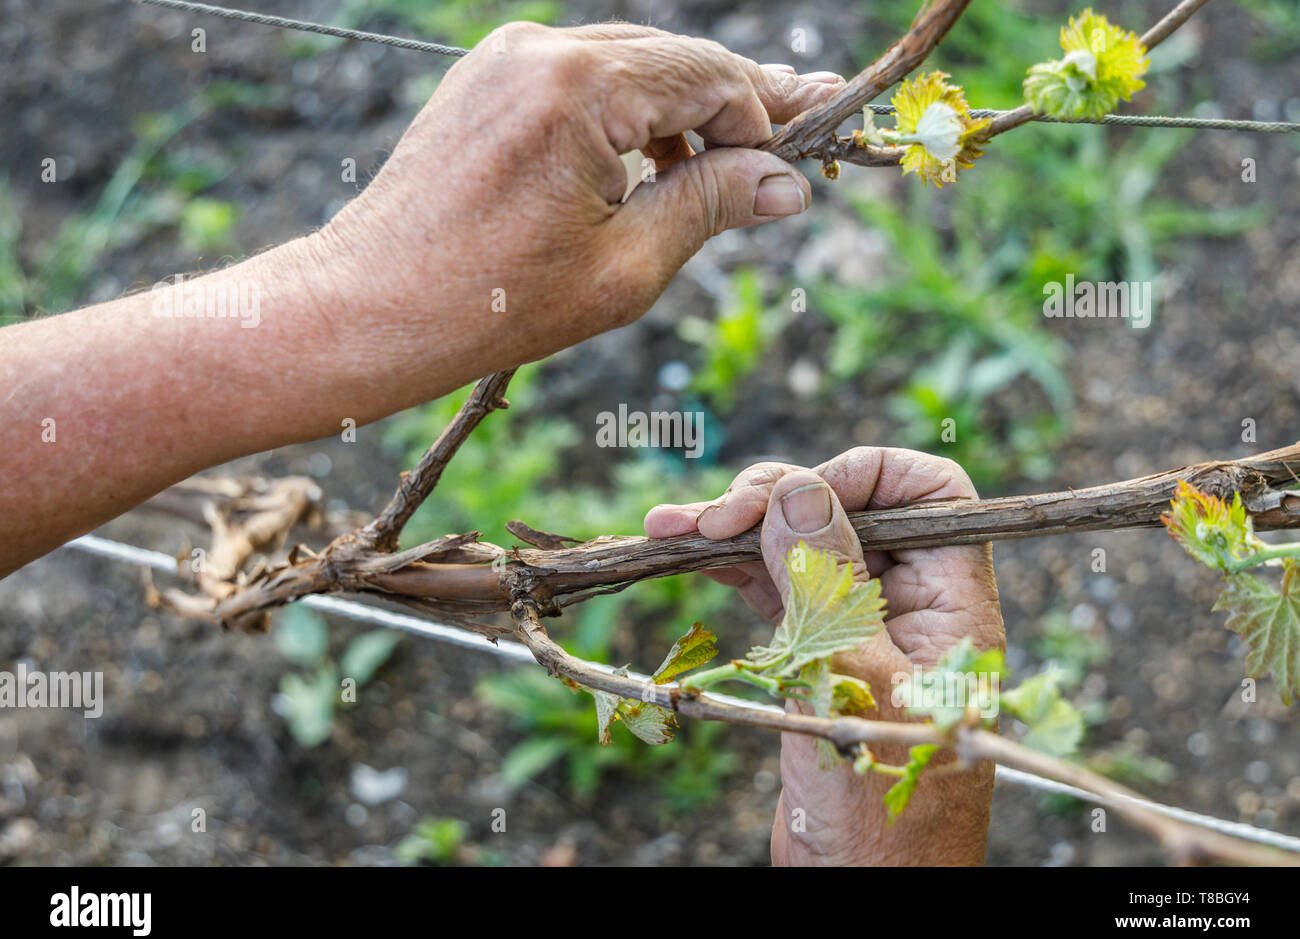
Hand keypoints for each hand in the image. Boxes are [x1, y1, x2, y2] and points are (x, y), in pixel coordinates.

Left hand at [314, 22, 843, 410]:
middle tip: (806, 118)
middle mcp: (542, 50)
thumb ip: (710, 205)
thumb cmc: (494, 305)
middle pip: (673, 61)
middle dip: (736, 103)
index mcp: (580, 88)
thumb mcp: (625, 266)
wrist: (372, 307)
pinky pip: (582, 80)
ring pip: (629, 67)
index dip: (763, 121)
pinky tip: (654, 159)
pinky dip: (626, 114)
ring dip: (682, 111)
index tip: (798, 160)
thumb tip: (786, 183)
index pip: (709, 77)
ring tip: (729, 159)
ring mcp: (507, 59)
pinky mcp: (488, 80)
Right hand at [645, 447, 1004, 865]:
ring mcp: (860, 629)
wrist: (859, 892)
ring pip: (801, 547)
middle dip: (774, 499)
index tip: (791, 498)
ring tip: (666, 526)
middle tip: (705, 516)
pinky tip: (688, 556)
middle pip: (848, 510)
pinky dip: (732, 569)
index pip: (930, 495)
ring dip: (736, 531)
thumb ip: (825, 581)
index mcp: (951, 605)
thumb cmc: (877, 808)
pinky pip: (776, 589)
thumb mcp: (850, 682)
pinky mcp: (818, 656)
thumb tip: (799, 489)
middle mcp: (911, 606)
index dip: (862, 475)